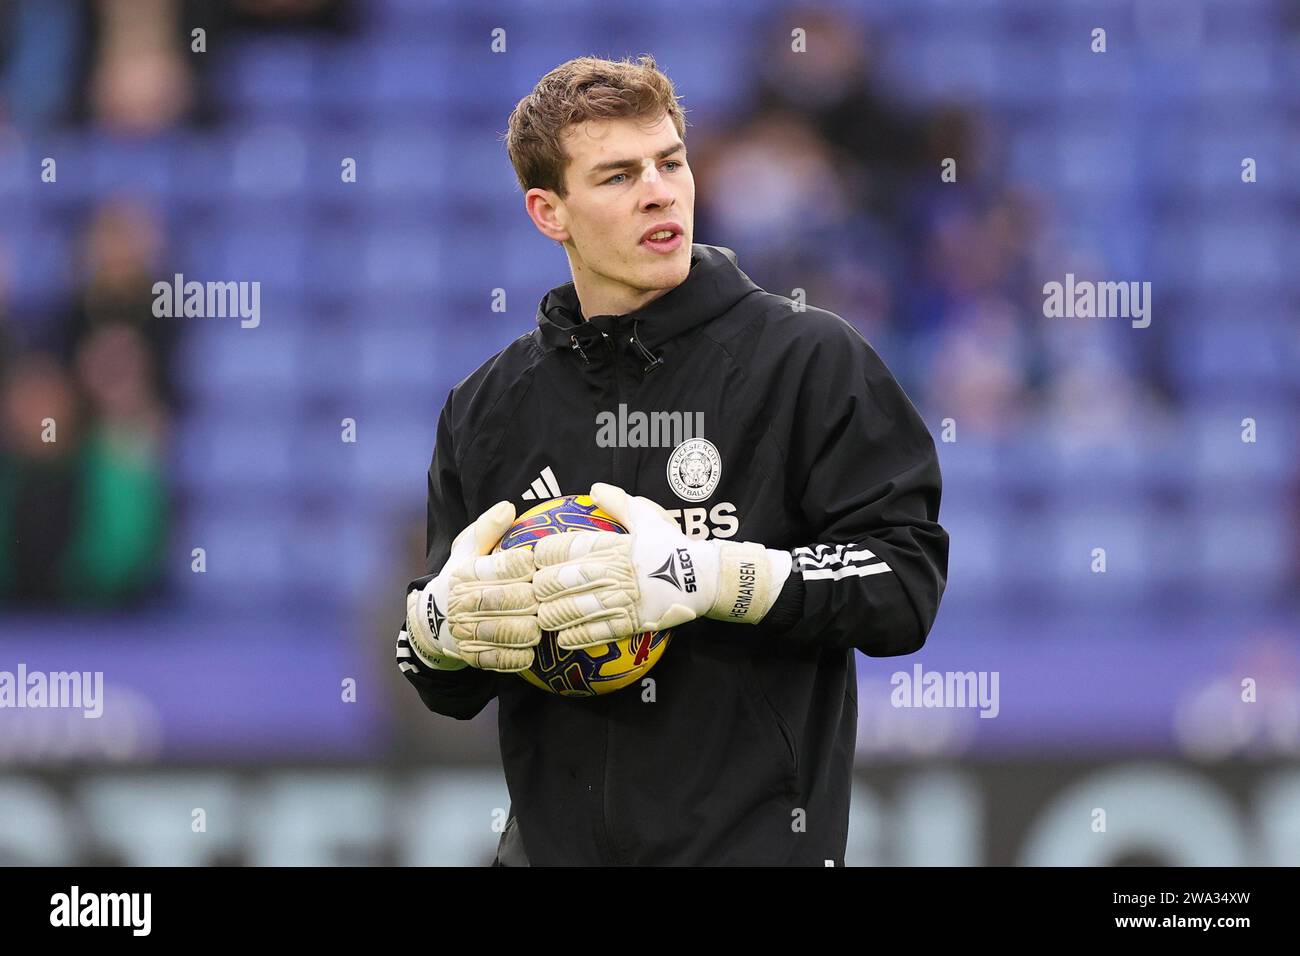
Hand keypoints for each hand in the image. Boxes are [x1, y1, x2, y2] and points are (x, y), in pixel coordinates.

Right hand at [406, 501, 539, 671]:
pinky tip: (532, 647)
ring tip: (543, 620)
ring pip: (507, 631)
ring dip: (530, 627)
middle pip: (506, 600)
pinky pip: (502, 659)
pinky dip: (520, 654)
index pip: (498, 567)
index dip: (523, 565)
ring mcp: (465, 632)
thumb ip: (487, 528)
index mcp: (463, 575)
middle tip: (548, 594)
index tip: (536, 562)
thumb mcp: (469, 549)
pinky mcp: (473, 656)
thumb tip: (508, 507)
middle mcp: (460, 604)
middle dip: (532, 597)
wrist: (436, 620)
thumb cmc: (464, 577)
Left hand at [531, 483, 790, 648]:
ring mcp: (622, 598)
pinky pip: (596, 632)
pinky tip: (562, 638)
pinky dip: (575, 636)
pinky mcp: (632, 622)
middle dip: (541, 587)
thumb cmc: (671, 545)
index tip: (533, 558)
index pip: (567, 547)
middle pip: (561, 580)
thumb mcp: (647, 517)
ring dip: (553, 614)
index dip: (544, 554)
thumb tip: (594, 487)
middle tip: (531, 591)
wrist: (703, 577)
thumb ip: (618, 502)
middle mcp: (613, 571)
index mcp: (613, 544)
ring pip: (574, 608)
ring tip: (543, 617)